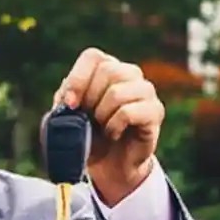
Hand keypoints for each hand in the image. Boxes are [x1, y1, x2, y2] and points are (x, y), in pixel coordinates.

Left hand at [54, 47, 162, 205]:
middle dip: (90, 99)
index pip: (92, 56)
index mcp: (105, 68)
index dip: (78, 79)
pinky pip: (129, 112)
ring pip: (118, 92)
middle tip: (88, 117)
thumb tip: (66, 98)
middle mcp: (129, 74)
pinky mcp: (155, 111)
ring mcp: (145, 91)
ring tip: (102, 126)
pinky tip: (114, 133)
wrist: (108, 162)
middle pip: (108, 71)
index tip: (70, 104)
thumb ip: (64, 101)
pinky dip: (114, 126)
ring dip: (102, 114)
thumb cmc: (88, 133)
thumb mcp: (67, 116)